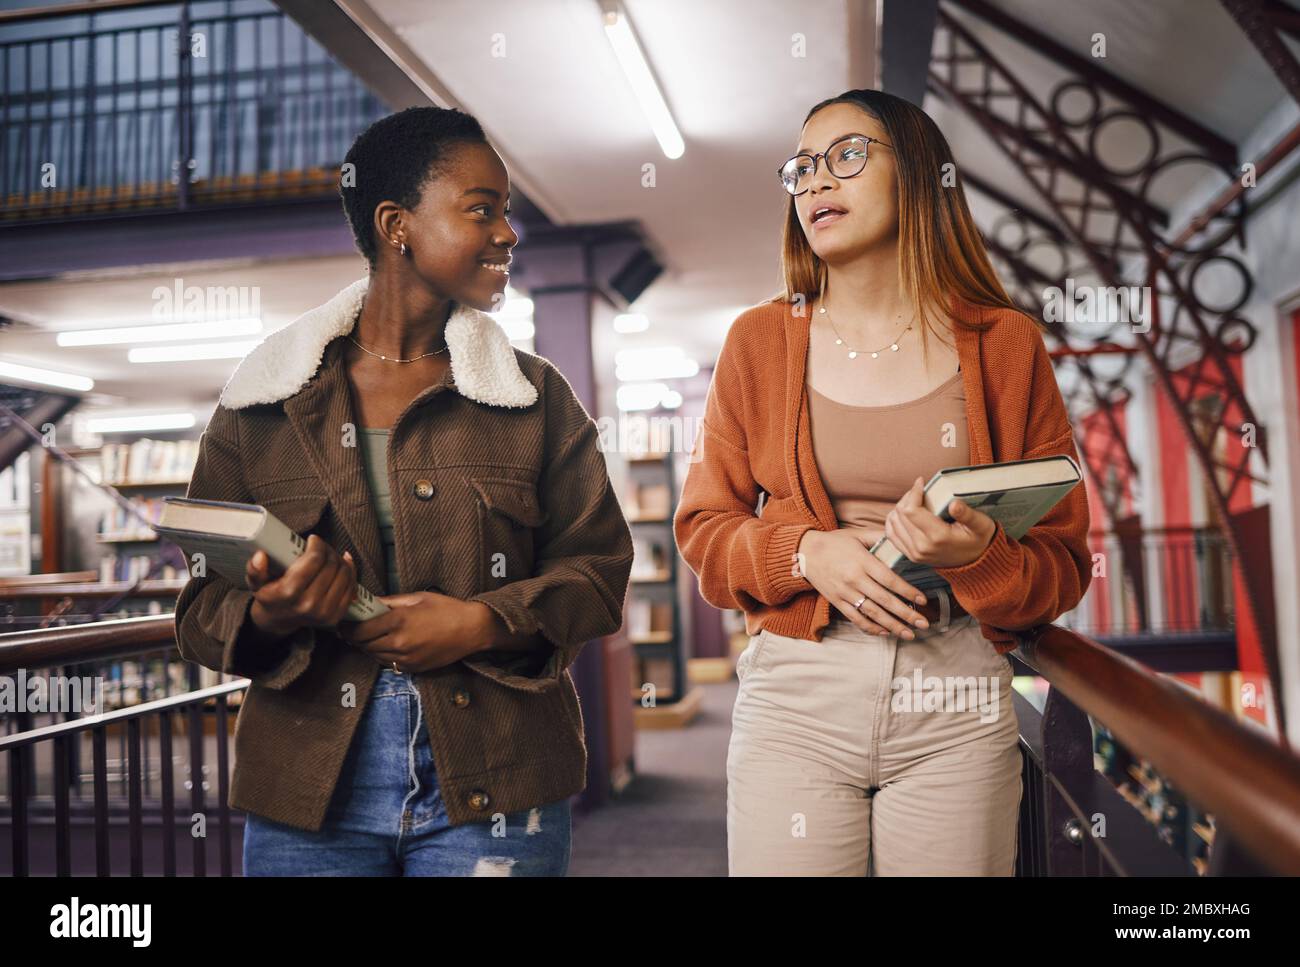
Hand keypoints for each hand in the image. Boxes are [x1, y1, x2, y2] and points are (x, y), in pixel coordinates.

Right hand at [246, 536, 357, 638]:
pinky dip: (350, 572)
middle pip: (331, 565)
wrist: (280, 620)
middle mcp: (309, 605)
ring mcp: (325, 613)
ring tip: (329, 555)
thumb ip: (255, 569)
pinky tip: (343, 563)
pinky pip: (351, 587)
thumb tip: (260, 556)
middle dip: (328, 550)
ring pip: (344, 573)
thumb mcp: (257, 582)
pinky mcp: (337, 616)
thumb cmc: (270, 595)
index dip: (317, 545)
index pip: (314, 560)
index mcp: (289, 593)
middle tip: (321, 546)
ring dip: (339, 559)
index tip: (313, 540)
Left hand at [338, 591, 490, 673]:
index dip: (347, 627)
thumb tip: (368, 602)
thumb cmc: (446, 609)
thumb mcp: (417, 598)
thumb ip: (389, 601)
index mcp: (398, 620)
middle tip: (352, 627)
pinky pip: (387, 663)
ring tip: (369, 635)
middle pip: (362, 644)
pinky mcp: (412, 668)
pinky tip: (386, 643)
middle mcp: (399, 642)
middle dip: (354, 636)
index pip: (359, 629)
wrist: (471, 630)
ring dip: (367, 646)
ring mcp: (405, 658)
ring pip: (373, 655)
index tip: (343, 621)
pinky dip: (382, 654)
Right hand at [795, 528, 929, 638]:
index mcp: (862, 561)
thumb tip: (901, 539)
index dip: (907, 591)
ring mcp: (845, 593)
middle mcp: (854, 579)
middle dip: (906, 614)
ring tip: (909, 634)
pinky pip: (856, 619)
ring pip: (872, 613)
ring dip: (893, 625)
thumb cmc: (834, 542)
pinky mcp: (837, 602)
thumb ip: (879, 536)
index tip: (922, 600)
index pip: (889, 580)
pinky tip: (885, 632)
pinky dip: (871, 628)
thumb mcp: (857, 534)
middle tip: (924, 624)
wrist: (805, 552)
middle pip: (885, 600)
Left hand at [884, 477, 996, 567]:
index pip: (911, 510)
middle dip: (908, 497)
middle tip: (920, 490)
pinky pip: (891, 534)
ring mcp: (914, 553)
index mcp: (937, 537)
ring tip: (914, 500)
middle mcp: (922, 547)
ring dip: (900, 507)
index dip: (913, 492)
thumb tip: (954, 504)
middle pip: (900, 514)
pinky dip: (894, 520)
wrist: (974, 564)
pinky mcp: (910, 555)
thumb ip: (968, 514)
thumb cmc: (978, 539)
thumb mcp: (981, 525)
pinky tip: (905, 513)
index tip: (921, 482)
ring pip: (893, 522)